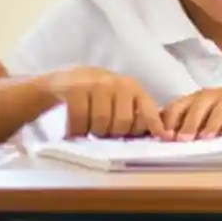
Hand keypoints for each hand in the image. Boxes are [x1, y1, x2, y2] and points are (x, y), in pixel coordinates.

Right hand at [41, 67, 165, 139]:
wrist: (57, 82)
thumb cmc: (92, 97)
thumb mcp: (116, 100)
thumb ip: (133, 114)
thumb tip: (158, 136)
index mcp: (131, 87)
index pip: (148, 109)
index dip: (155, 125)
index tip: (163, 138)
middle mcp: (116, 83)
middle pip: (123, 123)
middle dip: (112, 134)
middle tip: (101, 132)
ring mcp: (95, 84)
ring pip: (101, 123)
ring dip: (93, 133)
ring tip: (87, 129)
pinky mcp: (74, 89)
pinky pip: (80, 120)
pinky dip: (76, 130)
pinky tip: (73, 130)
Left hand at [160, 88, 221, 140]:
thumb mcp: (204, 114)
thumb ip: (185, 120)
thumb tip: (162, 135)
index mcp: (197, 97)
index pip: (178, 105)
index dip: (170, 120)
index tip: (166, 137)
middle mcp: (212, 94)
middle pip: (198, 106)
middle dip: (189, 123)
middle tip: (183, 140)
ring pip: (218, 109)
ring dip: (210, 124)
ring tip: (205, 138)